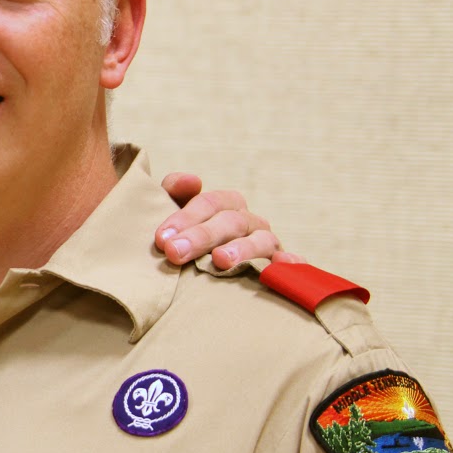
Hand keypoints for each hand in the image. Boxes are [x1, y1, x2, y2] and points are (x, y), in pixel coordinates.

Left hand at [156, 172, 303, 270]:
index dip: (185, 218)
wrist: (203, 272)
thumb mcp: (175, 214)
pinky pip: (291, 264)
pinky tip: (282, 265)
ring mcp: (268, 244)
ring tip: (219, 260)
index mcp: (226, 205)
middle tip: (175, 252)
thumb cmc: (185, 240)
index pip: (209, 203)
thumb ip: (174, 192)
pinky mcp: (282, 267)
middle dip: (201, 236)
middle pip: (230, 222)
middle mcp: (250, 221)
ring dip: (241, 249)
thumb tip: (192, 180)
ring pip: (261, 240)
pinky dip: (289, 264)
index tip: (162, 238)